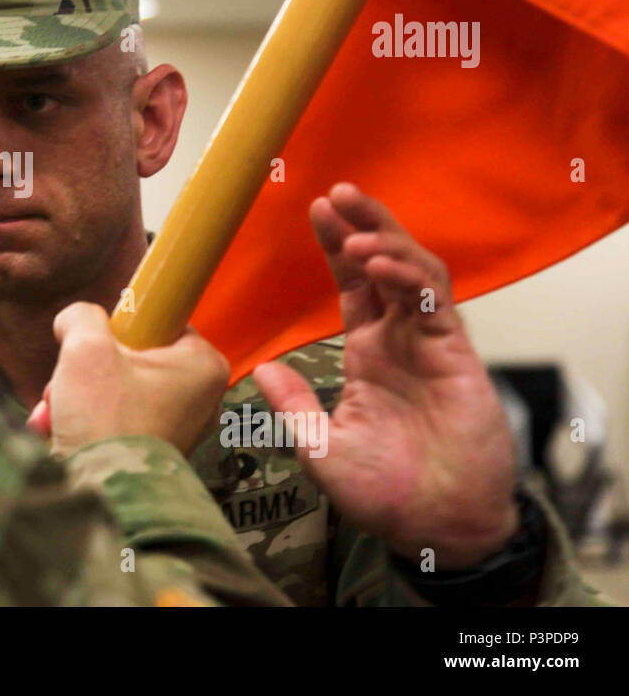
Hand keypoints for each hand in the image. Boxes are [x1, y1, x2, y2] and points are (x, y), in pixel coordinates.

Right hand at [27, 302, 227, 456]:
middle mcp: (201, 398)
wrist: (102, 495)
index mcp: (203, 365)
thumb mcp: (86, 349)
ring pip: (118, 390)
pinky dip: (86, 423)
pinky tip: (61, 431)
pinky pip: (117, 421)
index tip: (100, 342)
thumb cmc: (106, 421)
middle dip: (90, 370)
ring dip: (80, 397)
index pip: (161, 322)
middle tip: (73, 381)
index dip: (123, 327)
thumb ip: (81, 318)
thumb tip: (74, 319)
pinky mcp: (154, 453)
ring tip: (60, 411)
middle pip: (133, 358)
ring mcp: (180, 429)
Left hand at [254, 183, 518, 568]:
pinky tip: (380, 263)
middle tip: (338, 192)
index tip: (316, 209)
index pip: (351, 285)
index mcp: (369, 353)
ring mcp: (430, 344)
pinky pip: (434, 302)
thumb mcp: (320, 448)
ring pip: (414, 273)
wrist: (437, 527)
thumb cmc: (385, 492)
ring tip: (353, 231)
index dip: (336, 246)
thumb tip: (263, 367)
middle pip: (384, 264)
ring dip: (386, 243)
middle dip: (364, 225)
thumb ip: (295, 406)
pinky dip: (408, 277)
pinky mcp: (455, 355)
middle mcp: (400, 340)